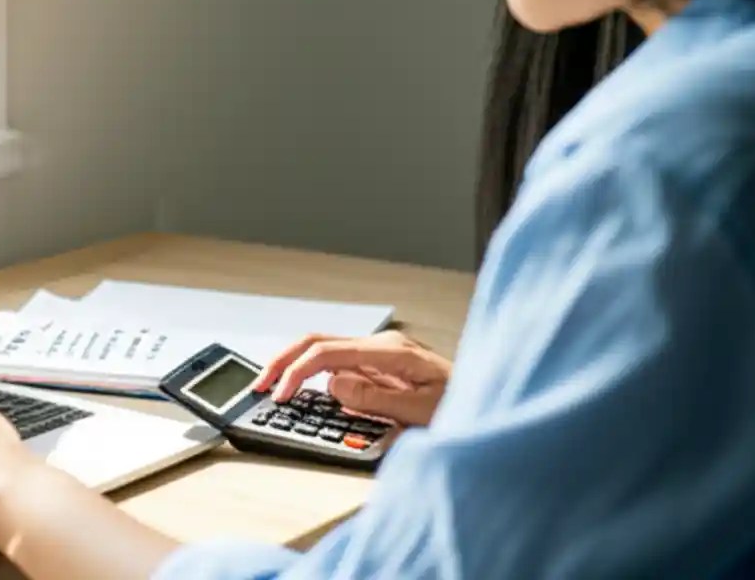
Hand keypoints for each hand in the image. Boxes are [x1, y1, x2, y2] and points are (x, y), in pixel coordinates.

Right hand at [252, 330, 451, 425]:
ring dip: (295, 366)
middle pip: (319, 341)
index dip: (297, 372)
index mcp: (391, 351)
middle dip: (284, 360)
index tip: (280, 395)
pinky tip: (302, 389)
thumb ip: (375, 399)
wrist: (495, 403)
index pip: (328, 352)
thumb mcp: (422, 412)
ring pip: (324, 351)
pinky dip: (313, 374)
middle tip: (259, 385)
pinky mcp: (380, 368)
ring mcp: (380, 355)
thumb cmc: (467, 407)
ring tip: (272, 387)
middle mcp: (382, 346)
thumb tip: (333, 385)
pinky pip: (338, 366)